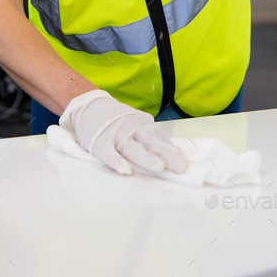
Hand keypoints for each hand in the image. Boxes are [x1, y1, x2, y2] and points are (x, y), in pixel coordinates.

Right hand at [59, 89, 188, 175]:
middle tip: (180, 166)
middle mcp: (133, 131)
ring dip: (146, 158)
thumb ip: (155, 137)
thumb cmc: (117, 119)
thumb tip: (177, 153)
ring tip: (158, 167)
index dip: (174, 153)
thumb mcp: (138, 123)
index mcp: (144, 127)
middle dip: (167, 155)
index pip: (161, 141)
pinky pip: (110, 155)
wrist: (89, 106)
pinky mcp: (101, 144)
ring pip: (133, 149)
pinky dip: (117, 162)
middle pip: (152, 144)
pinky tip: (125, 170)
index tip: (187, 166)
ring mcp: (117, 137)